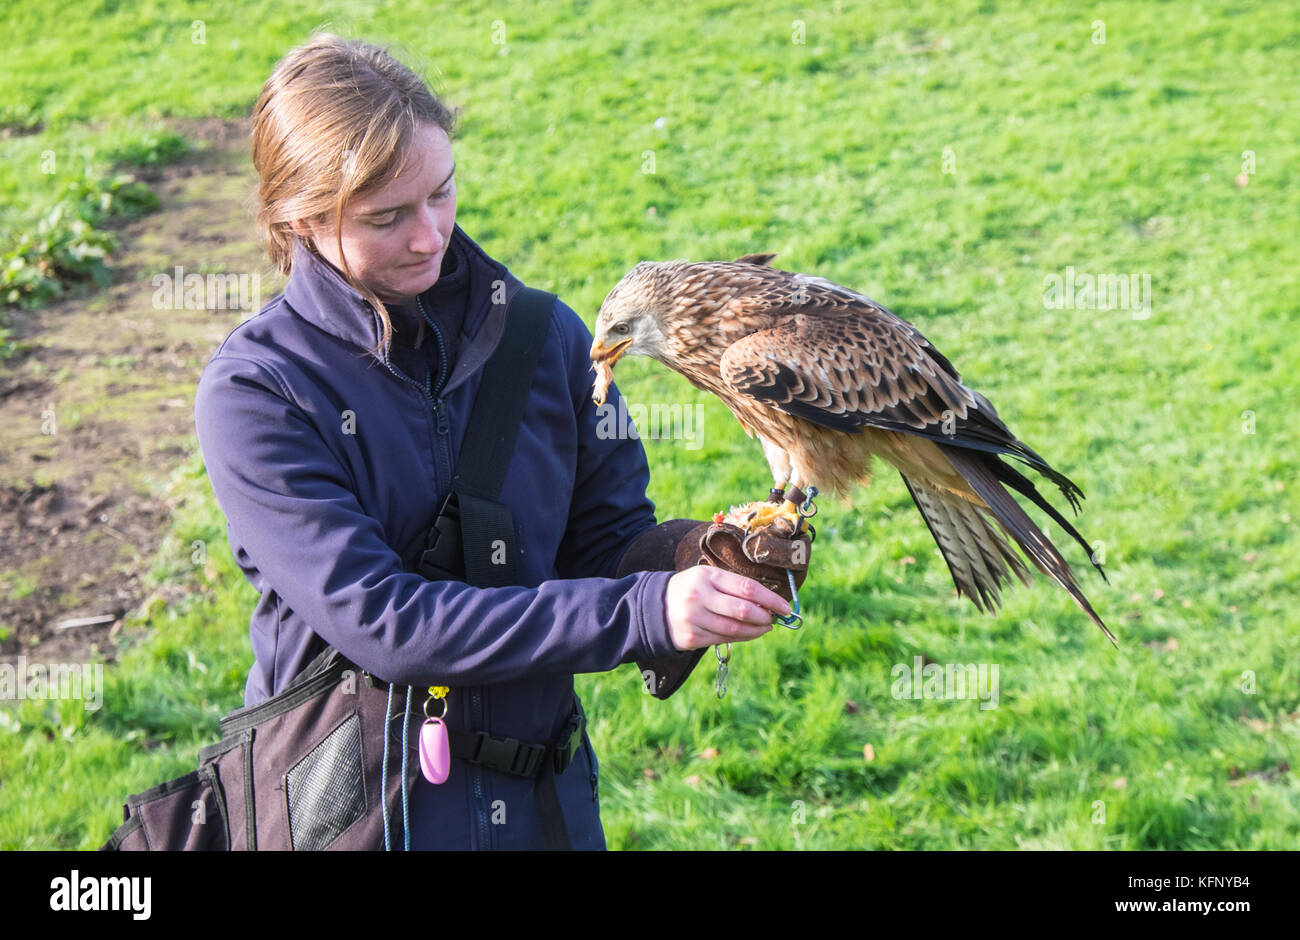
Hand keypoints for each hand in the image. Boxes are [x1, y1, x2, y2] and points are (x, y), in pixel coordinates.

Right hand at [664, 565, 792, 651]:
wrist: (656, 606)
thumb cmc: (693, 589)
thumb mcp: (709, 578)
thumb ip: (735, 588)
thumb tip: (768, 604)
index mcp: (707, 577)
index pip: (747, 588)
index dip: (770, 599)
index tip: (785, 608)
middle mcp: (699, 597)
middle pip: (742, 610)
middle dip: (764, 617)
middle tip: (773, 619)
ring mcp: (694, 619)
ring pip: (734, 629)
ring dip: (756, 630)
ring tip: (765, 627)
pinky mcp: (691, 638)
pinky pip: (723, 639)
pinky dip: (741, 637)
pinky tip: (749, 633)